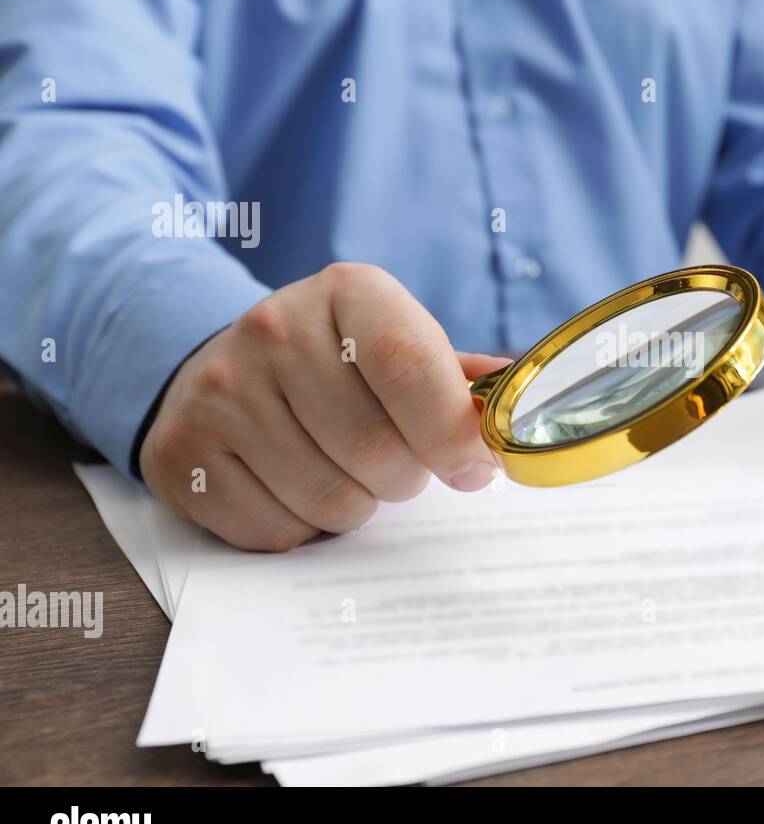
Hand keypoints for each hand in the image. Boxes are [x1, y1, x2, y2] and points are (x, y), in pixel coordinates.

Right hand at [140, 263, 508, 551]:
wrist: (221, 367)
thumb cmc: (338, 366)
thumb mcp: (398, 342)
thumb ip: (458, 380)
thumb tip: (521, 412)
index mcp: (349, 293)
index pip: (410, 365)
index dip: (451, 431)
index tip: (473, 468)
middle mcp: (275, 329)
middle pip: (374, 448)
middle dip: (405, 478)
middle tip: (399, 468)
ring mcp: (221, 391)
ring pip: (329, 500)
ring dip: (357, 506)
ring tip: (346, 474)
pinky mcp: (182, 454)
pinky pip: (276, 531)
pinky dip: (302, 528)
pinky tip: (294, 489)